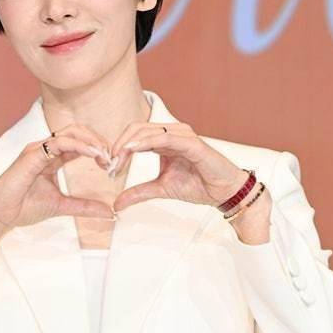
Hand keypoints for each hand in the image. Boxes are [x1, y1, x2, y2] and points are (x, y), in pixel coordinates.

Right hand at [0, 124, 114, 231]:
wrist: (0, 214)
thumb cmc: (23, 207)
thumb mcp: (62, 206)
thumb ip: (85, 206)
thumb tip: (110, 213)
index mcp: (52, 157)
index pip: (79, 143)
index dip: (98, 149)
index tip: (112, 164)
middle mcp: (46, 149)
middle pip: (78, 131)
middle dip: (98, 141)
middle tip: (112, 158)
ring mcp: (38, 148)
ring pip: (71, 132)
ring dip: (92, 141)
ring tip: (105, 156)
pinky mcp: (33, 154)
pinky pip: (60, 142)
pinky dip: (80, 146)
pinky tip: (93, 155)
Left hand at [109, 121, 250, 211]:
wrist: (224, 193)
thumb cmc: (198, 185)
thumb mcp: (160, 189)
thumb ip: (138, 192)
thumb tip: (116, 204)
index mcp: (163, 140)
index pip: (134, 135)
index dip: (118, 148)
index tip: (108, 167)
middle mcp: (171, 132)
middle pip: (136, 128)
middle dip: (119, 145)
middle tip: (109, 164)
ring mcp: (182, 135)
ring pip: (148, 130)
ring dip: (129, 144)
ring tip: (117, 159)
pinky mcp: (191, 142)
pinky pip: (165, 137)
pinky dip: (146, 142)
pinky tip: (133, 150)